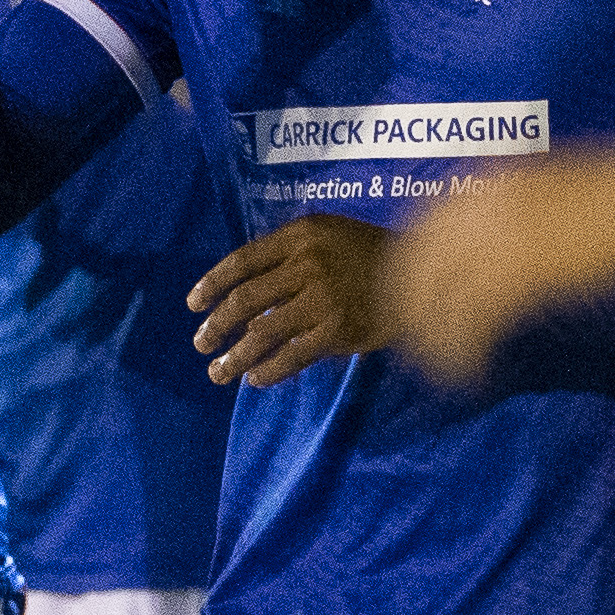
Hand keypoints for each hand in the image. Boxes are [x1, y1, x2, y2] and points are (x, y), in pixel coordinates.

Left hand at [188, 213, 394, 386]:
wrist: (421, 273)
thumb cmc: (368, 252)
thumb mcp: (326, 235)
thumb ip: (287, 257)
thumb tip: (246, 299)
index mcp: (299, 236)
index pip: (241, 261)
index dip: (211, 284)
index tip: (193, 305)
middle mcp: (307, 264)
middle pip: (245, 300)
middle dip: (216, 325)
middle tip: (201, 343)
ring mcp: (323, 299)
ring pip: (263, 333)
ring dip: (234, 356)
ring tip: (217, 372)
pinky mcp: (338, 331)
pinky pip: (293, 356)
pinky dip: (269, 371)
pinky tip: (256, 379)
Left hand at [379, 146, 614, 387]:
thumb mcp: (552, 189)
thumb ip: (515, 211)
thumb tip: (498, 245)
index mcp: (487, 184)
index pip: (421, 231)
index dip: (412, 274)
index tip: (417, 305)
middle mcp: (479, 208)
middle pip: (416, 268)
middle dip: (412, 313)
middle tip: (420, 348)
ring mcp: (495, 240)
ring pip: (437, 301)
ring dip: (435, 342)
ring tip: (446, 371)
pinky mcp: (519, 275)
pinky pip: (470, 323)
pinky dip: (464, 354)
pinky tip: (474, 374)